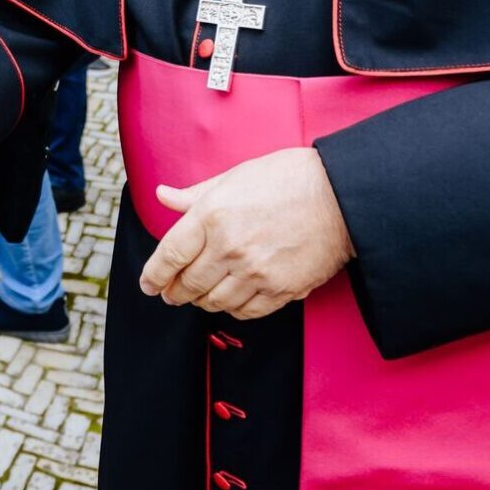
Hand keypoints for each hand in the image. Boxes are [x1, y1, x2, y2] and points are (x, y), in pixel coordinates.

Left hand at [139, 146, 352, 319]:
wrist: (341, 196)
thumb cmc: (287, 179)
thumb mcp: (234, 177)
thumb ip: (195, 195)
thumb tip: (163, 196)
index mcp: (212, 215)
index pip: (170, 255)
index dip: (154, 275)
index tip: (148, 285)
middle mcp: (230, 247)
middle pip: (189, 284)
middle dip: (175, 292)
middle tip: (171, 294)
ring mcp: (256, 272)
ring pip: (215, 301)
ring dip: (202, 301)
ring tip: (200, 296)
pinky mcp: (282, 289)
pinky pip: (247, 311)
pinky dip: (233, 309)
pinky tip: (230, 300)